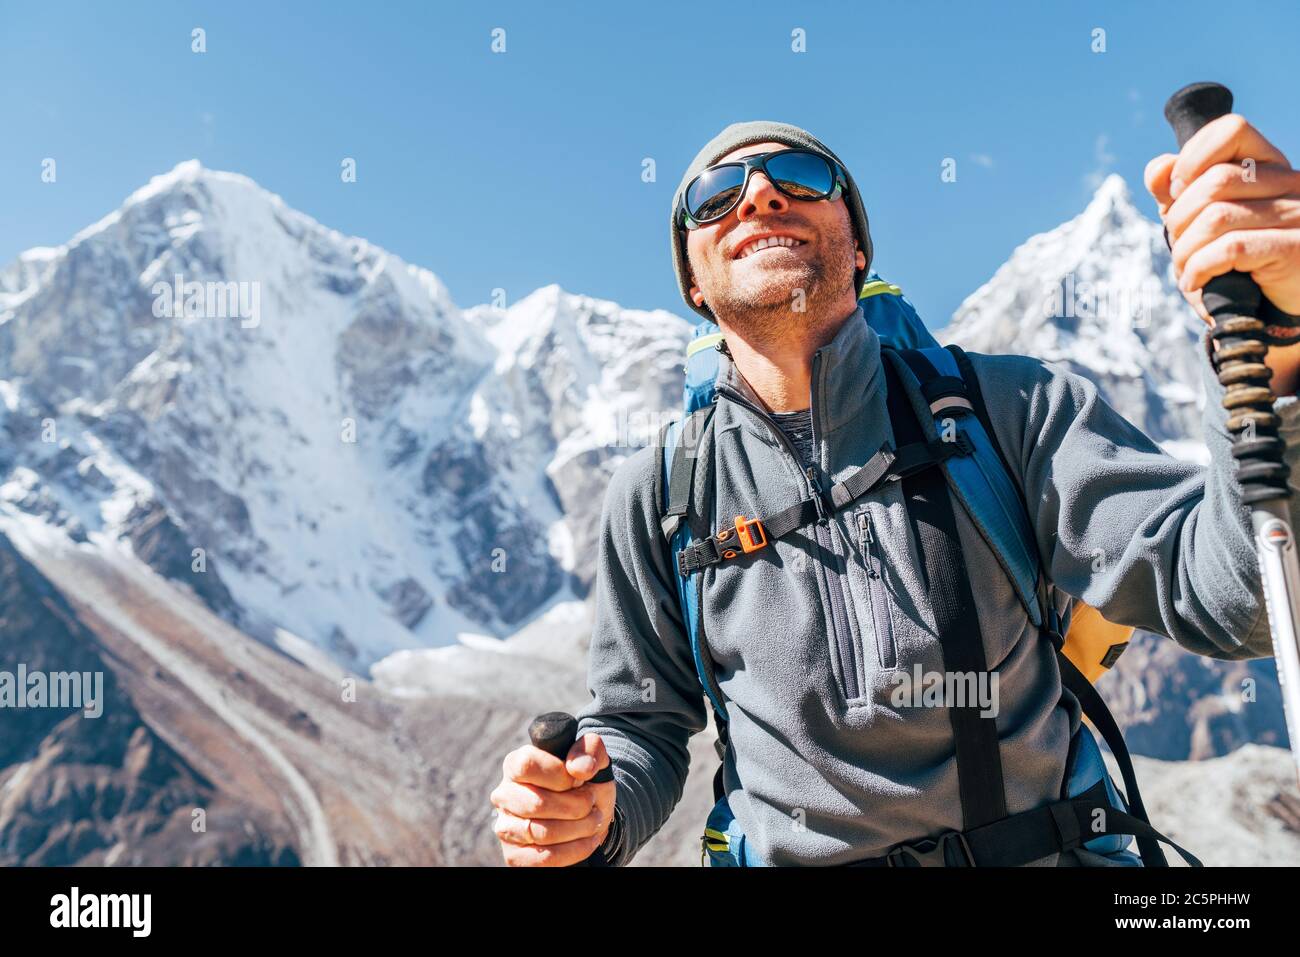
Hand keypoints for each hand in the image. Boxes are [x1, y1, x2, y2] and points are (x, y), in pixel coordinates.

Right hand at [490, 732, 614, 865]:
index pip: (527, 765)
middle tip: (592, 803)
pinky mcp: (514, 855)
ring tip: (594, 820)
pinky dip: (573, 851)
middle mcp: (504, 795)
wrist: (589, 814)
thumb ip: (590, 750)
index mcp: (516, 764)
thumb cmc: (585, 782)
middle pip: (535, 804)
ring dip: (578, 829)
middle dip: (575, 806)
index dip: (559, 774)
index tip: (579, 779)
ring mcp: (505, 826)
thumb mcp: (593, 759)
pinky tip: (588, 841)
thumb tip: (579, 767)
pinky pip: (542, 859)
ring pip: (540, 833)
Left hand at [1144, 113, 1299, 394]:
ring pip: (1216, 217)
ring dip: (1185, 251)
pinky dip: (1199, 268)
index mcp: (1269, 168)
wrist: (1273, 315)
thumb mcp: (1201, 226)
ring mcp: (1297, 215)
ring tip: (1186, 271)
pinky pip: (1230, 248)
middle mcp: (1291, 184)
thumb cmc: (1236, 266)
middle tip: (1178, 247)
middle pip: (1215, 180)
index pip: (1231, 131)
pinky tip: (1196, 282)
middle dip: (1179, 219)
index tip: (1176, 191)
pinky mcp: (1295, 249)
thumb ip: (1178, 194)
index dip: (1192, 157)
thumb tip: (1159, 168)